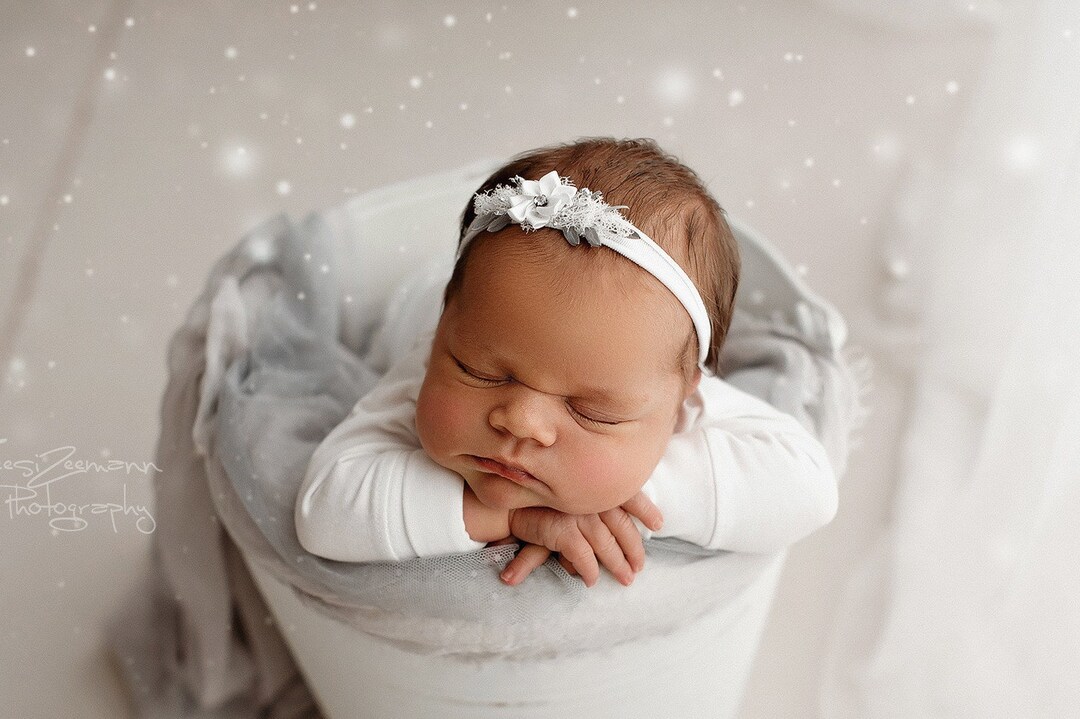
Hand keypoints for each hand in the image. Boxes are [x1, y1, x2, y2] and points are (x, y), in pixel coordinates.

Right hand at [499, 491, 662, 587]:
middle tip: (638, 569)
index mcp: (594, 485)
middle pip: (622, 527)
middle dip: (634, 550)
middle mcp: (589, 498)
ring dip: (617, 565)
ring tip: (625, 579)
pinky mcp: (564, 531)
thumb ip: (588, 503)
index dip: (645, 510)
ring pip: (607, 546)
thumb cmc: (535, 498)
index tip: (658, 523)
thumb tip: (613, 514)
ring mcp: (577, 514)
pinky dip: (589, 571)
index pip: (629, 495)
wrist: (504, 501)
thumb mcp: (566, 496)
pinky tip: (591, 580)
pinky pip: (584, 558)